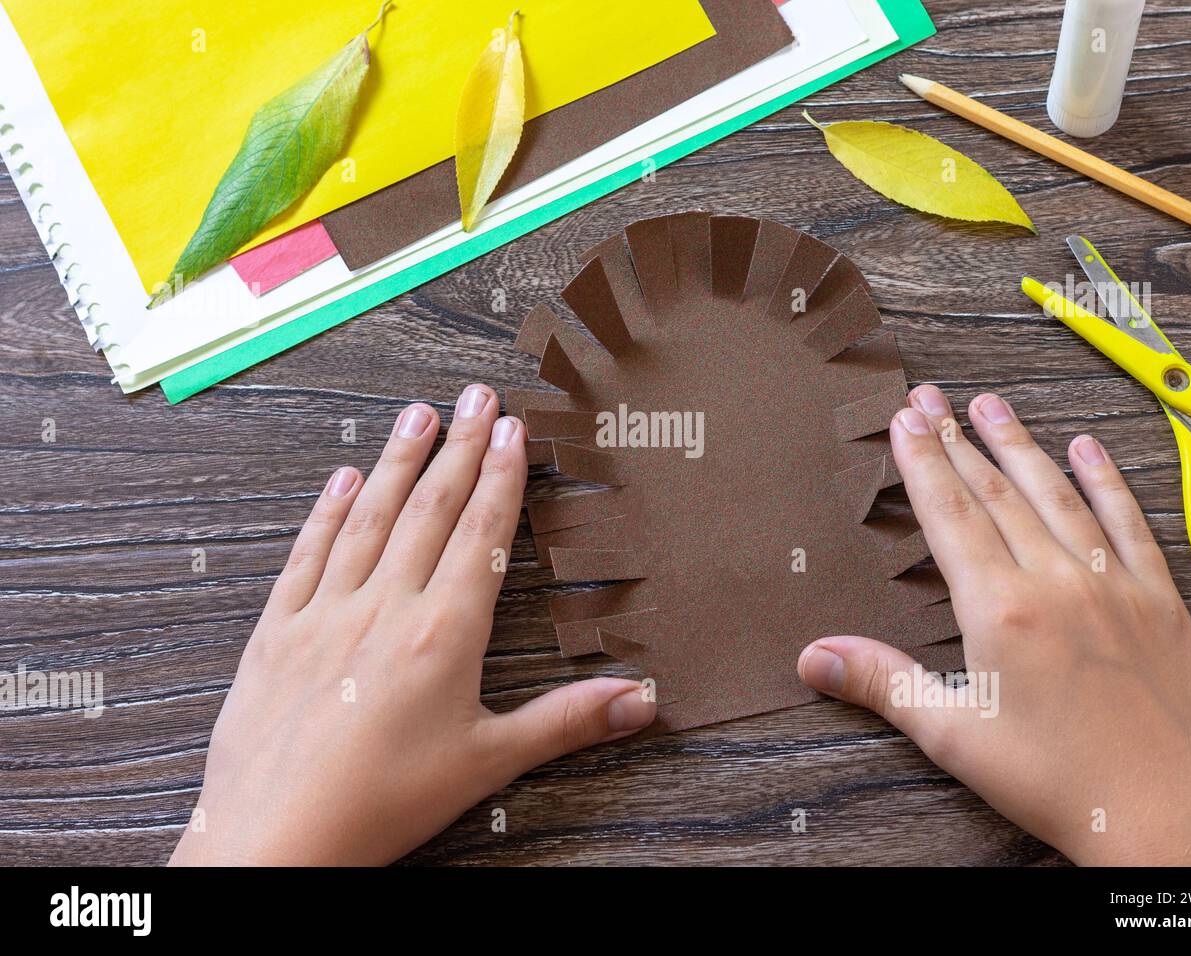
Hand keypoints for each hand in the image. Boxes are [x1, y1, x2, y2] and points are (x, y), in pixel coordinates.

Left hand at [170, 387, 655, 865]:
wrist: (279, 839)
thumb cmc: (384, 804)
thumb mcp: (489, 764)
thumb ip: (567, 721)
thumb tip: (641, 698)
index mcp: (442, 634)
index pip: (481, 534)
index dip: (499, 476)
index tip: (512, 429)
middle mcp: (384, 608)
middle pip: (429, 509)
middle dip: (457, 446)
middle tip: (475, 395)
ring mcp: (326, 613)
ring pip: (369, 518)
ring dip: (397, 461)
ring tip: (416, 413)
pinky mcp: (278, 632)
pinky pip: (307, 554)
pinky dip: (327, 511)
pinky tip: (342, 479)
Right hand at [798, 385, 1190, 865]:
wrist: (1164, 815)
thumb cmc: (1056, 782)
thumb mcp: (954, 735)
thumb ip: (883, 684)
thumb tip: (814, 657)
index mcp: (1000, 609)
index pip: (951, 514)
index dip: (923, 462)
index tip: (906, 420)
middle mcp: (1056, 581)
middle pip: (997, 493)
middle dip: (958, 440)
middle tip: (932, 397)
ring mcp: (1112, 584)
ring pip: (1058, 495)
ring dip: (1020, 446)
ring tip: (991, 405)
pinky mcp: (1159, 600)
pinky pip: (1129, 523)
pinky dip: (1107, 481)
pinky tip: (1088, 449)